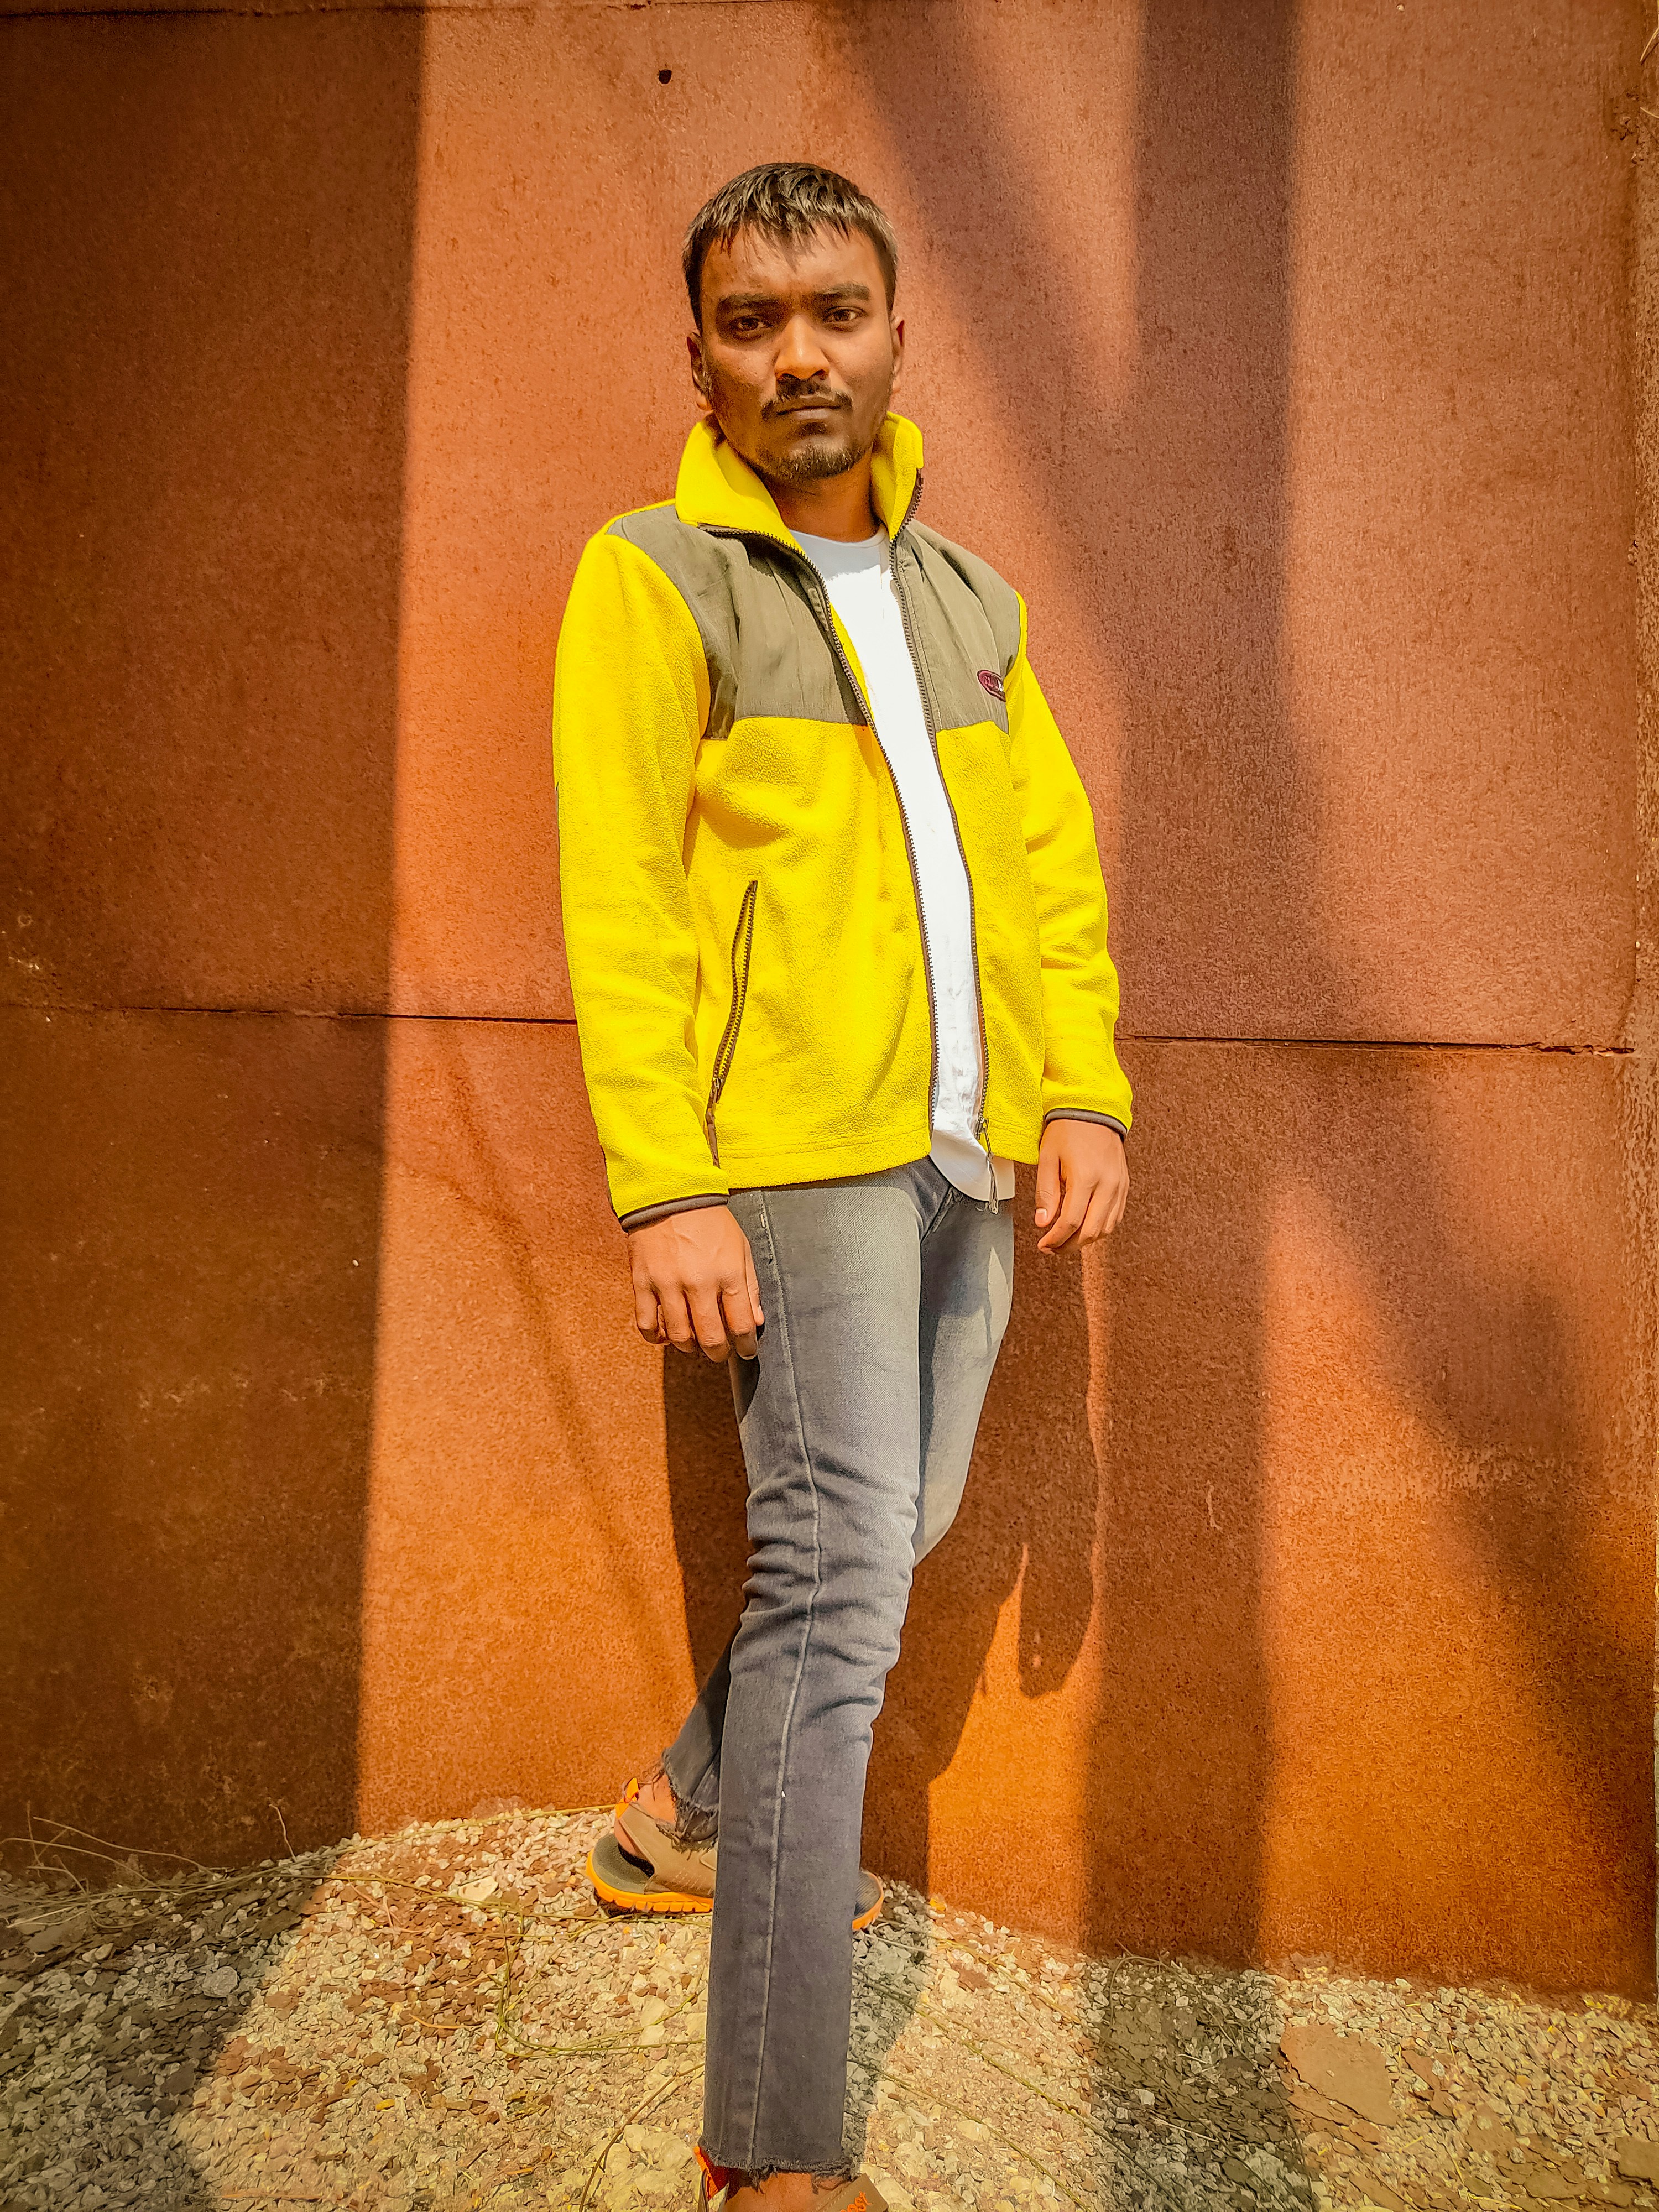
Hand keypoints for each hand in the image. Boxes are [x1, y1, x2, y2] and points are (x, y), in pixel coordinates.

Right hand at [628, 1205, 764, 1361]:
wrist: (671, 1193)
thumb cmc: (711, 1222)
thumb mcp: (741, 1248)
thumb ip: (750, 1287)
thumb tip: (756, 1322)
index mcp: (728, 1273)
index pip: (740, 1325)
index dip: (745, 1346)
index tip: (746, 1351)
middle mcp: (698, 1282)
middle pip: (710, 1338)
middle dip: (719, 1353)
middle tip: (720, 1353)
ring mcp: (667, 1284)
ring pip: (679, 1336)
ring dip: (689, 1347)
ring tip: (695, 1343)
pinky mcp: (642, 1282)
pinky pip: (646, 1324)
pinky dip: (655, 1337)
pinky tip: (665, 1335)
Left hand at [1033, 1121, 1127, 1253]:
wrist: (1093, 1108)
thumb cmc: (1068, 1130)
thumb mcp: (1048, 1158)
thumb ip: (1045, 1192)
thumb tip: (1042, 1222)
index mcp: (1086, 1178)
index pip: (1071, 1222)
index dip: (1055, 1239)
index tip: (1043, 1245)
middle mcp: (1108, 1185)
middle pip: (1091, 1232)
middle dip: (1069, 1246)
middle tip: (1052, 1248)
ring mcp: (1119, 1186)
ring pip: (1106, 1229)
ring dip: (1085, 1240)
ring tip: (1065, 1240)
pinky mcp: (1124, 1185)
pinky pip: (1115, 1217)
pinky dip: (1100, 1228)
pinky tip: (1084, 1227)